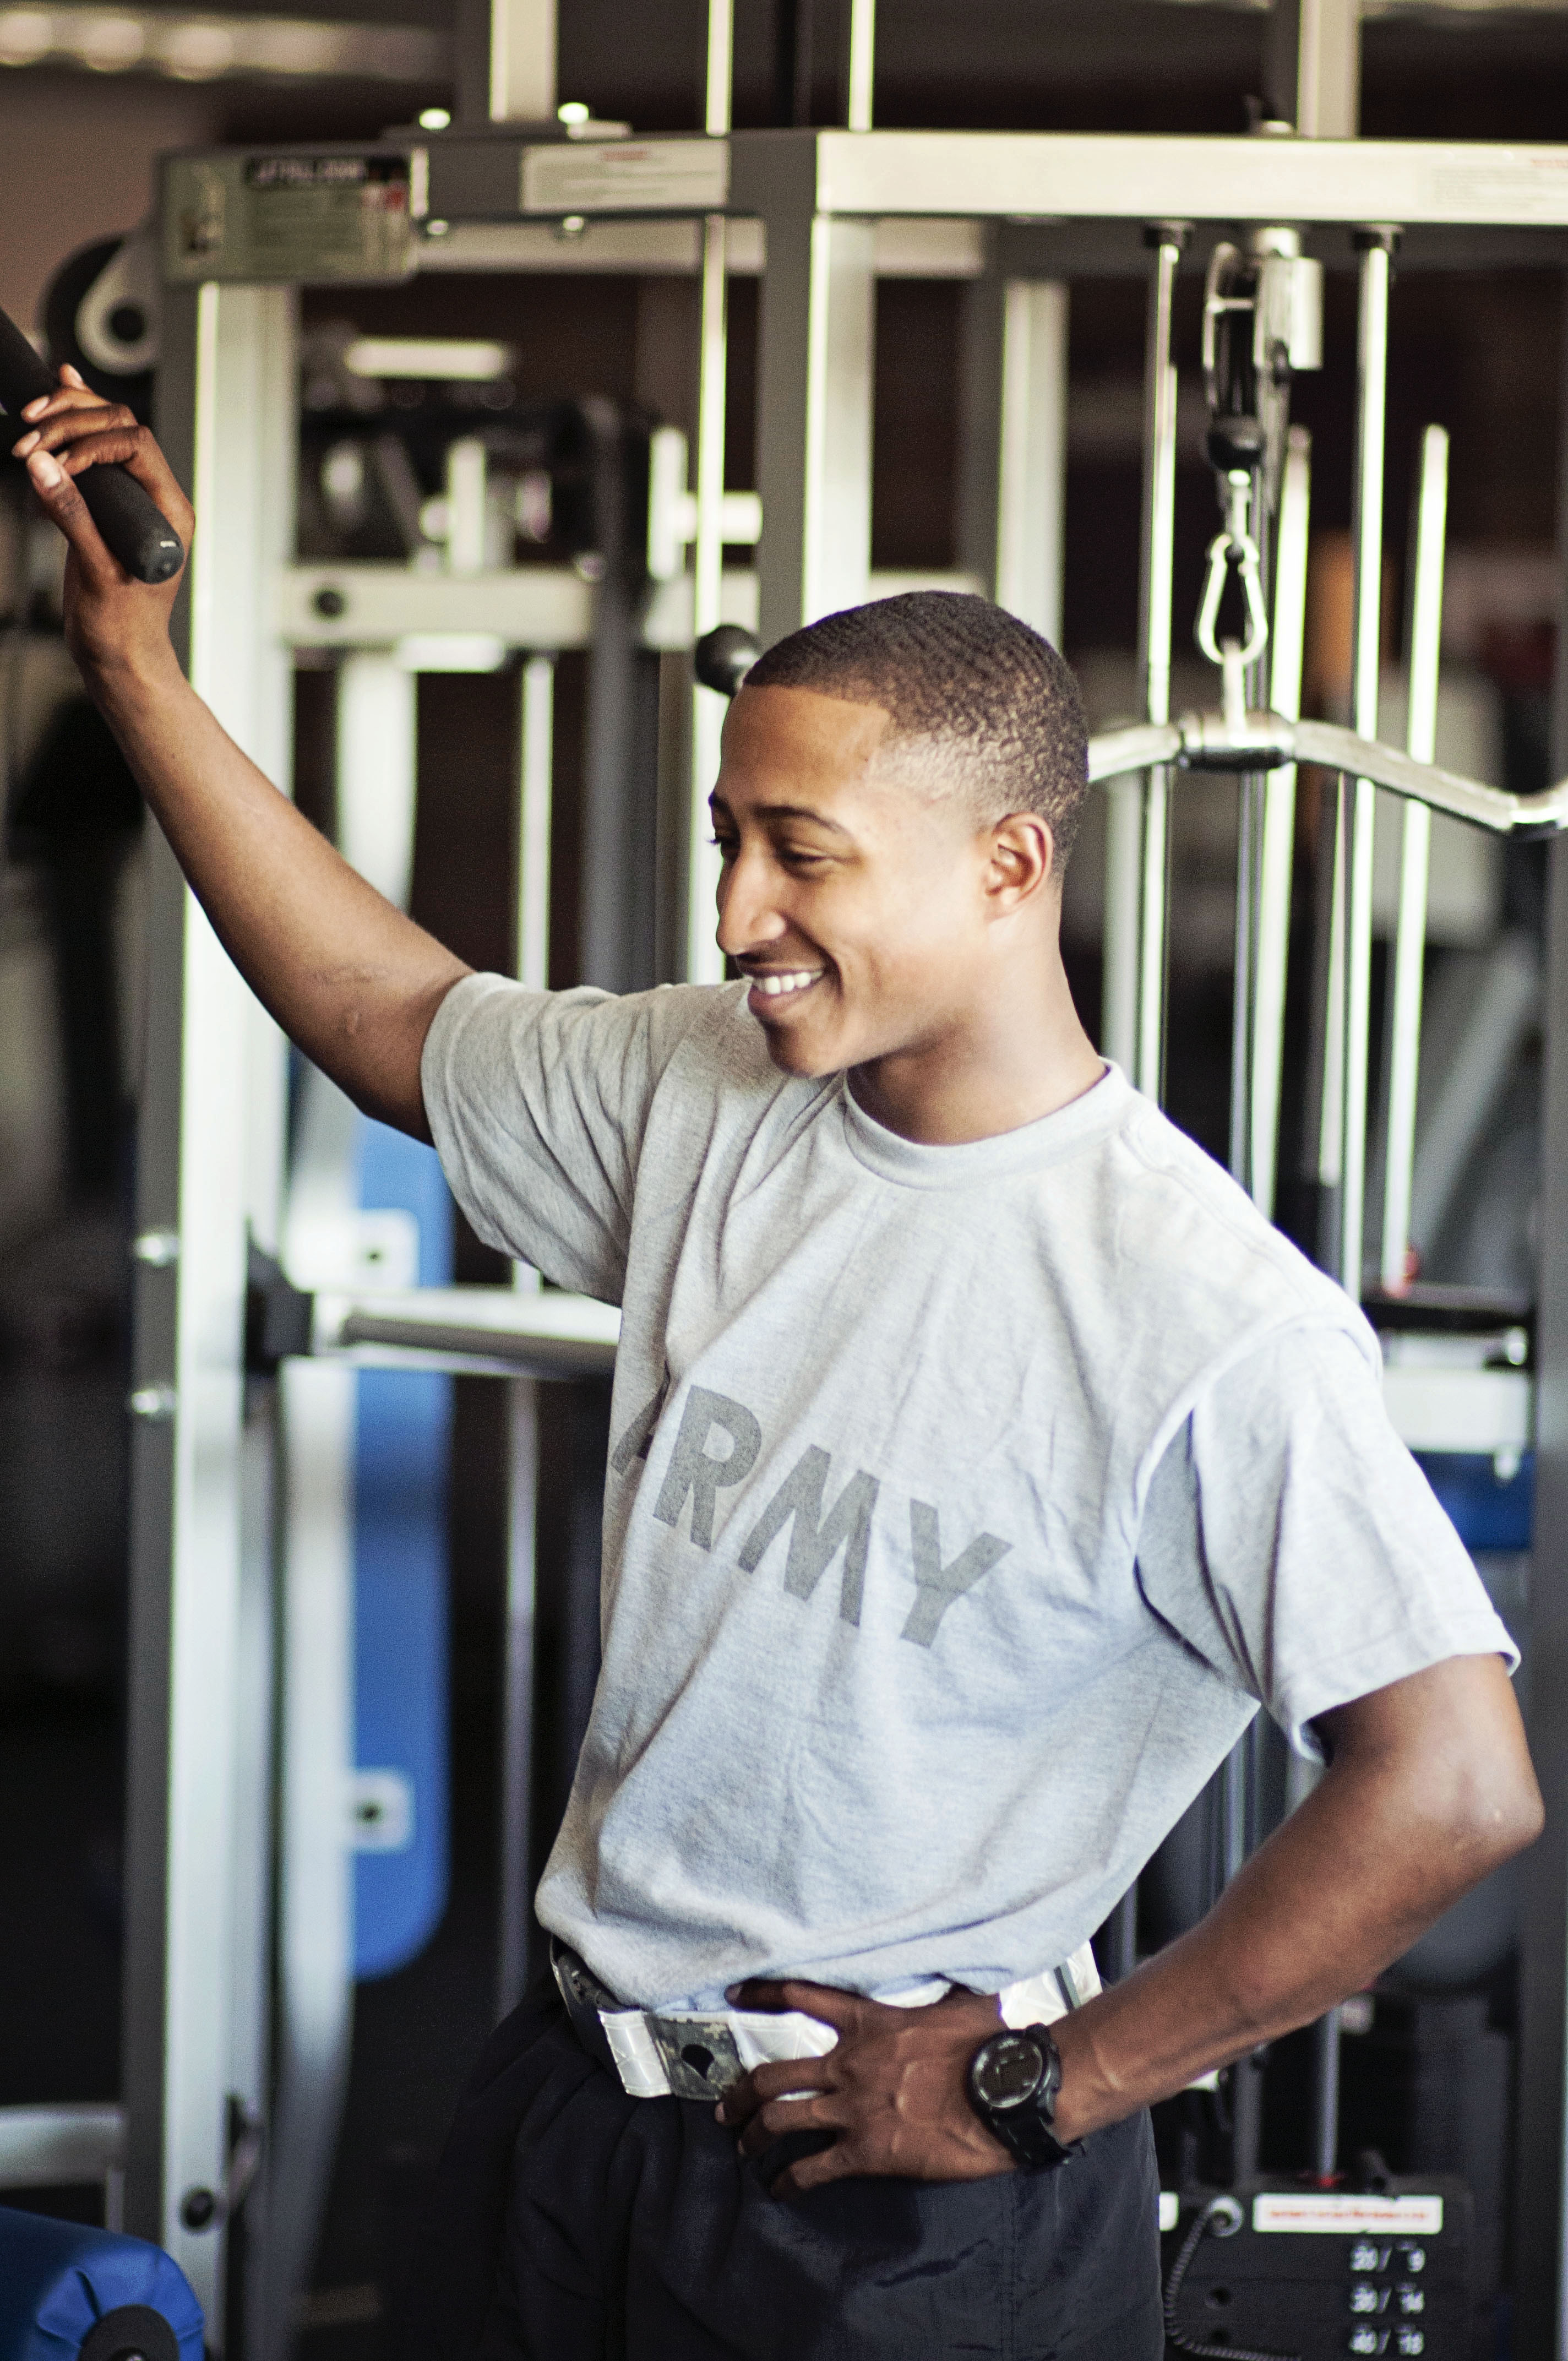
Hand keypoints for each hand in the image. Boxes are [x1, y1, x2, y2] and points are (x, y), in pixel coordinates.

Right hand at [13, 366, 191, 686]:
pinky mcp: (105, 506)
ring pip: (101, 432)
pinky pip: (87, 456)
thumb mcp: (94, 572)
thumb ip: (72, 516)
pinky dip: (65, 432)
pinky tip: (45, 411)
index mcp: (168, 511)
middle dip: (71, 419)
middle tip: (28, 435)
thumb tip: (41, 464)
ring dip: (63, 420)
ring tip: (26, 427)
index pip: (135, 443)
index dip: (91, 440)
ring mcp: (129, 499)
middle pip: (118, 426)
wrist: (118, 656)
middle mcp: (153, 497)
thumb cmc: (120, 627)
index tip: (55, 463)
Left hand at [714, 1977, 1014, 2194]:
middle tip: (727, 2107)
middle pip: (773, 2074)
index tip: (736, 1993)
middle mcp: (849, 2063)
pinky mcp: (867, 2151)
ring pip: (780, 2119)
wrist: (1005, 2092)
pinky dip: (787, 2181)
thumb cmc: (989, 2045)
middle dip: (741, 2093)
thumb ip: (937, 1987)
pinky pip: (811, 2168)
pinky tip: (778, 2189)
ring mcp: (853, 2108)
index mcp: (868, 2020)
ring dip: (752, 2136)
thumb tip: (947, 1968)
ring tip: (743, 2148)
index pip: (801, 1997)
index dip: (762, 1992)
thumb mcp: (960, 2000)